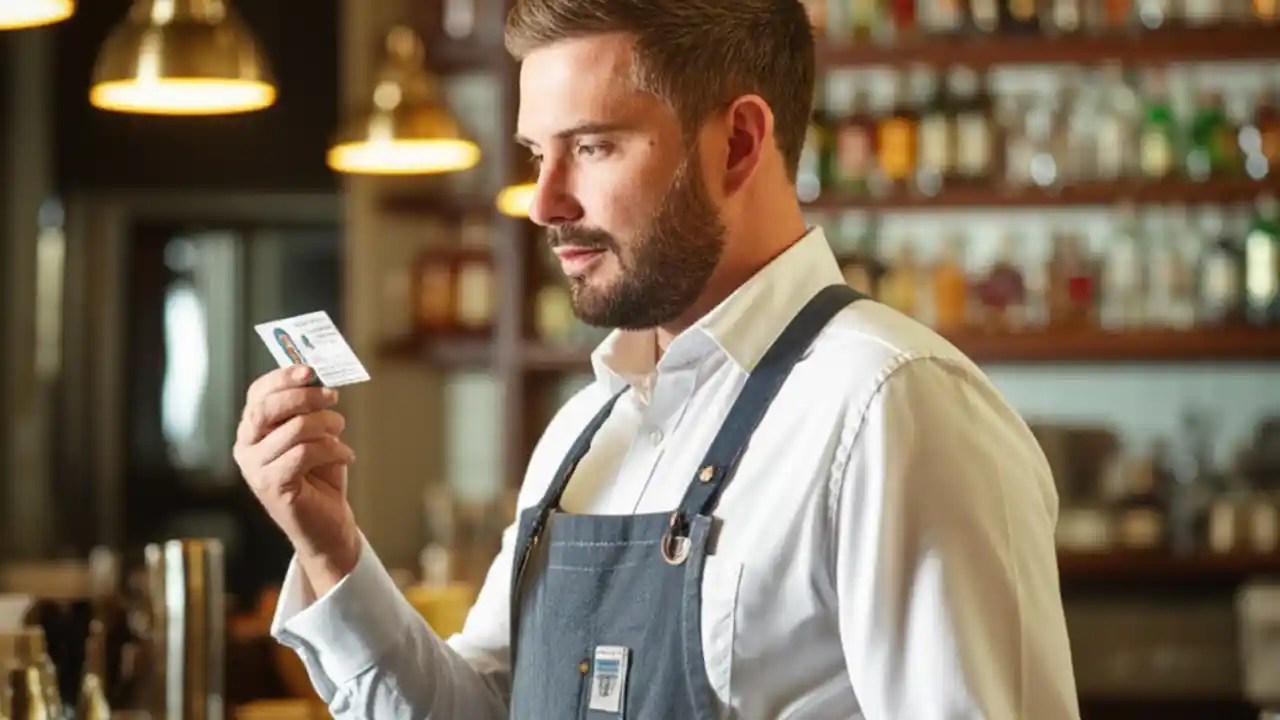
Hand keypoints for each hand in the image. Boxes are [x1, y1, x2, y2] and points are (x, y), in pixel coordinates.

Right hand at [234, 365, 359, 594]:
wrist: (328, 524)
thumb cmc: (320, 477)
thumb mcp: (316, 434)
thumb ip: (310, 409)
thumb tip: (320, 378)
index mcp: (253, 430)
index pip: (258, 394)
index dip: (282, 377)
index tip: (310, 370)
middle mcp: (246, 448)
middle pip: (267, 408)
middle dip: (303, 396)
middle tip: (331, 397)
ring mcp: (255, 469)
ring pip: (293, 429)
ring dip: (326, 425)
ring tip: (340, 433)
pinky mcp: (272, 486)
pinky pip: (304, 453)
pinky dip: (332, 449)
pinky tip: (345, 455)